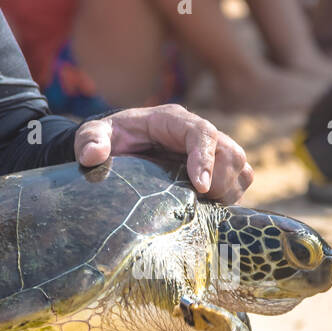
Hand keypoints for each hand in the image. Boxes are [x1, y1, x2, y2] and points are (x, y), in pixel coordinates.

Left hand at [73, 104, 254, 203]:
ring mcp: (211, 149)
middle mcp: (197, 132)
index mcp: (172, 120)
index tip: (200, 187)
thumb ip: (90, 140)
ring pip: (240, 166)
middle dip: (221, 180)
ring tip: (205, 207)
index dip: (206, 159)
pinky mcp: (217, 167)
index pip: (202, 133)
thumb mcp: (93, 135)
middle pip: (230, 151)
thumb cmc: (110, 139)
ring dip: (229, 190)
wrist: (120, 146)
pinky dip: (233, 196)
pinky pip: (241, 179)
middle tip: (200, 201)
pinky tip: (211, 209)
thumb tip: (93, 156)